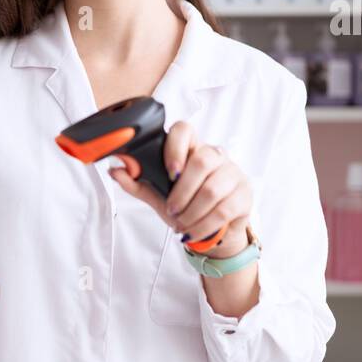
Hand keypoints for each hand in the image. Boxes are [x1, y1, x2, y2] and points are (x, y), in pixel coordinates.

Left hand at [109, 120, 252, 258]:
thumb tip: (116, 170)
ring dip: (192, 212)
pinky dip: (204, 224)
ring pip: (212, 189)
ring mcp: (233, 173)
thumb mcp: (159, 195)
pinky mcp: (245, 195)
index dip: (175, 148)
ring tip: (182, 223)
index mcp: (192, 148)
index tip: (169, 172)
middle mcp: (216, 155)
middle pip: (203, 160)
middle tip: (172, 208)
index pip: (185, 130)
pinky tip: (194, 231)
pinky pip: (224, 209)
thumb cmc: (186, 206)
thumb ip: (138, 183)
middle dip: (182, 191)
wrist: (213, 230)